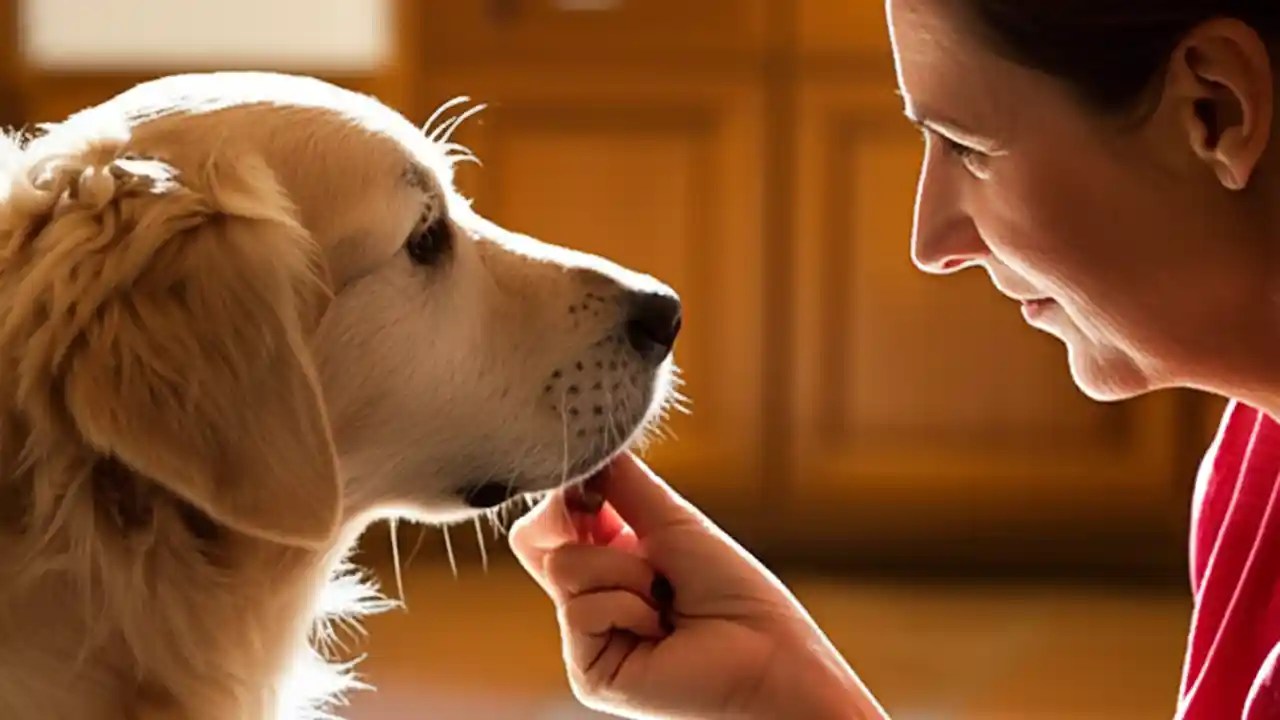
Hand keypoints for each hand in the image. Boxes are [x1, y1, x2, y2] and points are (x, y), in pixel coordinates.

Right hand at [509, 453, 888, 719]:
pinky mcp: (589, 670)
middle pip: (535, 539)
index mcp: (610, 560)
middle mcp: (593, 596)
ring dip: (624, 570)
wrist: (767, 652)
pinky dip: (626, 605)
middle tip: (634, 539)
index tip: (601, 491)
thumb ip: (620, 481)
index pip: (550, 520)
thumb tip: (585, 446)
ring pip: (563, 566)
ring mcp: (588, 635)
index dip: (566, 495)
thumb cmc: (735, 592)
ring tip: (663, 596)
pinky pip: (579, 608)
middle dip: (584, 522)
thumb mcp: (670, 520)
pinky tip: (660, 629)